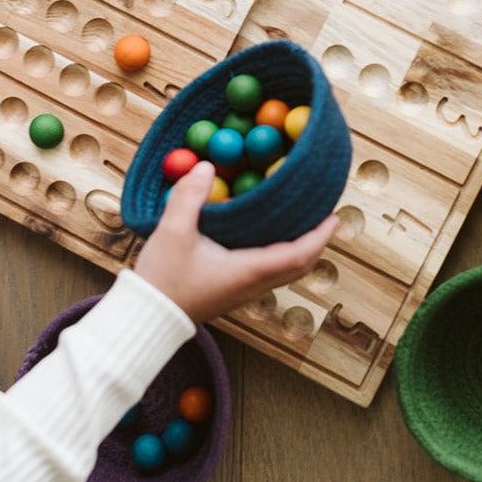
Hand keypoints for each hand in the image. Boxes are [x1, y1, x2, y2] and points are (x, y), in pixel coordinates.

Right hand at [132, 161, 339, 323]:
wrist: (147, 316)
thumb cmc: (163, 278)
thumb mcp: (173, 231)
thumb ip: (189, 196)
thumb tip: (205, 166)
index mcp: (248, 270)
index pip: (298, 254)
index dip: (319, 236)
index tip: (334, 216)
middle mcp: (252, 284)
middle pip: (298, 266)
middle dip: (315, 242)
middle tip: (322, 218)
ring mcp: (242, 291)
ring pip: (283, 271)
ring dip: (298, 249)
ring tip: (299, 224)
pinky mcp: (230, 292)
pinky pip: (266, 272)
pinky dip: (278, 254)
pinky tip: (265, 238)